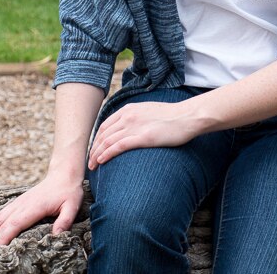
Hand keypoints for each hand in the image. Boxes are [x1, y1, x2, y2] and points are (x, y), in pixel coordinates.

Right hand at [0, 173, 84, 254]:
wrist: (63, 174)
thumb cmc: (68, 192)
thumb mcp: (72, 206)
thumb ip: (65, 221)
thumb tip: (57, 235)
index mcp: (33, 207)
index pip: (14, 225)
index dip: (2, 239)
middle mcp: (22, 205)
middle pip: (1, 223)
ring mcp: (18, 203)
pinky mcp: (18, 203)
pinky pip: (0, 214)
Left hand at [87, 100, 202, 169]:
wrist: (187, 116)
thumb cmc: (171, 117)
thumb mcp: (148, 111)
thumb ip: (136, 117)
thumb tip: (129, 128)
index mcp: (128, 109)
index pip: (105, 126)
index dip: (96, 139)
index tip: (94, 150)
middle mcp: (128, 116)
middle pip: (103, 134)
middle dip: (93, 149)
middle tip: (89, 162)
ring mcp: (134, 126)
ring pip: (107, 141)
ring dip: (97, 154)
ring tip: (92, 166)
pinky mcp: (142, 137)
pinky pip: (118, 146)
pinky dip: (106, 154)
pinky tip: (101, 161)